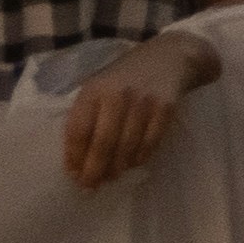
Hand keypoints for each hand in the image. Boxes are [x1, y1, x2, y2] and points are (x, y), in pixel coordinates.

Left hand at [58, 28, 221, 189]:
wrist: (170, 56)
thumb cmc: (127, 75)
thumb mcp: (100, 85)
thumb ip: (88, 112)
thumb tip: (78, 155)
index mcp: (94, 90)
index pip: (79, 130)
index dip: (75, 156)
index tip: (73, 174)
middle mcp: (117, 95)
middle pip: (103, 142)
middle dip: (95, 169)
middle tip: (91, 186)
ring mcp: (144, 102)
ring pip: (127, 146)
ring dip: (117, 167)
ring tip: (111, 177)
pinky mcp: (165, 108)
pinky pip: (150, 142)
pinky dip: (140, 157)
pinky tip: (133, 163)